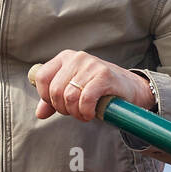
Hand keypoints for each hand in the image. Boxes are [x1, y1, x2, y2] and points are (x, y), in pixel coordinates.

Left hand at [31, 50, 154, 121]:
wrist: (131, 89)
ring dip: (76, 112)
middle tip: (75, 112)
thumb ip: (53, 100)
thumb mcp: (73, 91)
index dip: (46, 97)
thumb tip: (39, 113)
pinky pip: (85, 99)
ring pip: (69, 97)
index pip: (41, 78)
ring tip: (84, 113)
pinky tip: (91, 113)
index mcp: (65, 58)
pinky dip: (86, 112)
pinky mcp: (104, 76)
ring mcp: (91, 65)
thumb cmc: (99, 90)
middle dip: (63, 108)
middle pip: (55, 91)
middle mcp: (77, 58)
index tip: (59, 105)